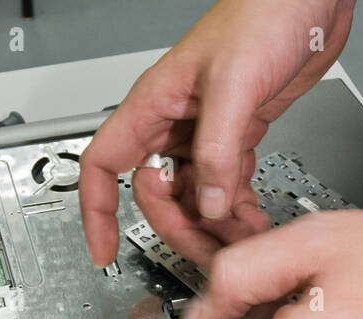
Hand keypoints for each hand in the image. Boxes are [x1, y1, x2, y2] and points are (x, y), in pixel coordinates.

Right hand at [79, 0, 355, 267]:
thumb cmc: (264, 12)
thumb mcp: (234, 84)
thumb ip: (218, 149)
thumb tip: (205, 203)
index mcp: (156, 105)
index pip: (104, 166)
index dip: (98, 212)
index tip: (104, 250)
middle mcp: (175, 122)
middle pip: (156, 196)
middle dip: (180, 227)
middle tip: (208, 249)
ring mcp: (207, 132)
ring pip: (194, 196)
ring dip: (215, 224)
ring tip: (244, 236)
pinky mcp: (240, 135)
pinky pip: (227, 185)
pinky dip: (238, 208)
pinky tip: (253, 217)